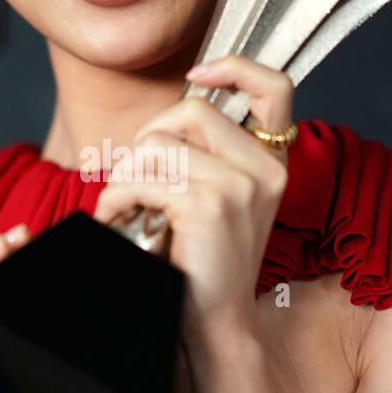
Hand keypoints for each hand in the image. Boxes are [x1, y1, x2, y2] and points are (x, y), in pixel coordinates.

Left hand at [93, 55, 293, 351]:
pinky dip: (116, 198)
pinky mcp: (207, 205)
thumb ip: (209, 155)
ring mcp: (239, 185)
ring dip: (124, 174)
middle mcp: (264, 169)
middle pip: (190, 109)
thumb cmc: (205, 264)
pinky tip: (118, 220)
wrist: (217, 326)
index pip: (275, 88)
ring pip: (157, 144)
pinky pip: (140, 178)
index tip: (198, 74)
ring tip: (124, 206)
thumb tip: (169, 114)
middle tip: (136, 177)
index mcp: (273, 163)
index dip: (235, 66)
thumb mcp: (220, 200)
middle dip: (148, 138)